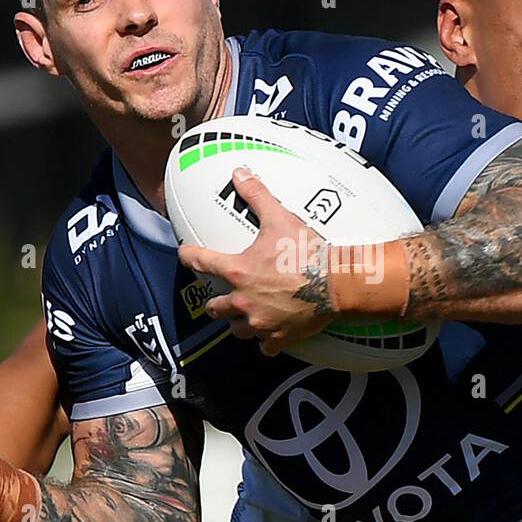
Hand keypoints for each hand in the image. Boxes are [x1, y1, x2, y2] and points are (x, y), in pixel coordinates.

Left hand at [178, 167, 335, 355]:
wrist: (337, 282)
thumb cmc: (307, 252)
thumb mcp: (279, 218)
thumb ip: (257, 196)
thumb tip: (240, 173)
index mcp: (238, 272)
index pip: (201, 262)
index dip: (189, 256)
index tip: (185, 255)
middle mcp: (243, 300)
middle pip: (215, 309)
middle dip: (215, 304)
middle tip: (219, 300)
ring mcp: (261, 322)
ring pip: (237, 330)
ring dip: (238, 323)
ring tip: (245, 317)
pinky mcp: (280, 338)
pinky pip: (265, 347)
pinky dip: (266, 343)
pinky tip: (271, 336)